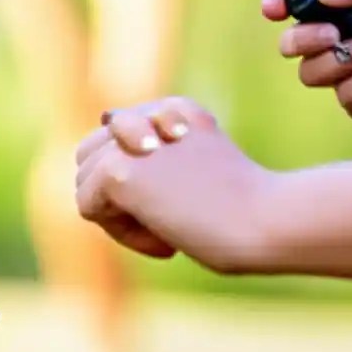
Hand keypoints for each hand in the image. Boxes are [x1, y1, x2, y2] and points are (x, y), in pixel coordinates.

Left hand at [75, 98, 273, 273]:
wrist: (267, 221)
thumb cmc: (246, 213)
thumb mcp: (196, 175)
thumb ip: (154, 166)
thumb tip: (90, 172)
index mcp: (175, 109)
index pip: (117, 139)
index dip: (136, 184)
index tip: (182, 205)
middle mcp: (152, 114)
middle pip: (89, 153)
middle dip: (115, 195)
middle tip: (167, 221)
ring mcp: (132, 141)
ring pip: (84, 181)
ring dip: (118, 217)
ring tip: (168, 231)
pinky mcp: (120, 170)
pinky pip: (87, 206)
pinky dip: (122, 234)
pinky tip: (166, 241)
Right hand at [262, 0, 351, 123]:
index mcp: (342, 13)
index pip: (295, 9)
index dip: (278, 5)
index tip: (275, 5)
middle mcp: (338, 45)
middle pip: (291, 46)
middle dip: (305, 38)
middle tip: (332, 33)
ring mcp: (347, 77)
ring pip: (312, 74)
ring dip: (345, 60)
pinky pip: (347, 97)